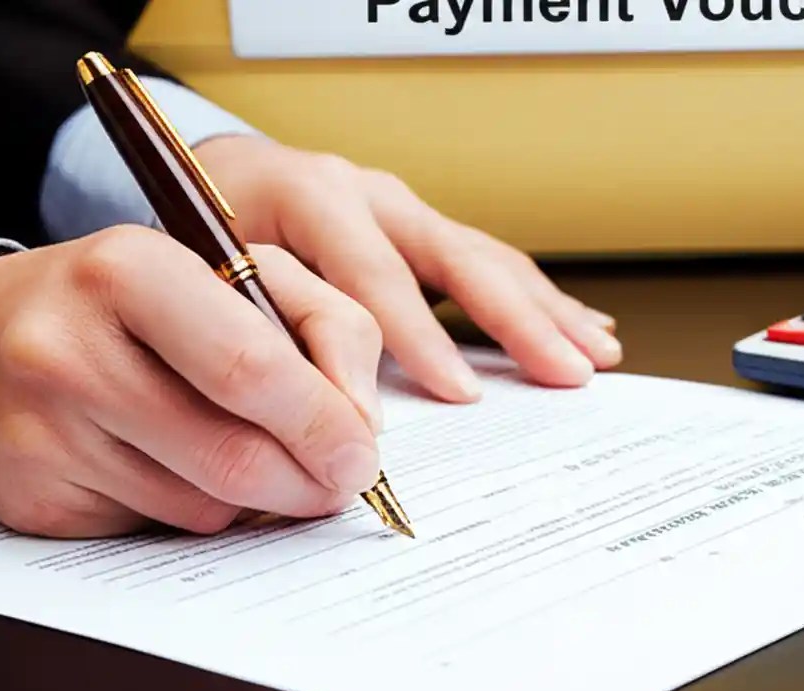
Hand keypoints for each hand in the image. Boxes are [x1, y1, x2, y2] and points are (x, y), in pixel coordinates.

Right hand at [0, 226, 382, 537]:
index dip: (325, 421)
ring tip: (257, 459)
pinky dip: (196, 508)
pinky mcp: (35, 494)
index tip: (363, 452)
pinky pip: (158, 527)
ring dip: (257, 500)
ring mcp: (44, 428)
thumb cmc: (130, 305)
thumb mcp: (229, 276)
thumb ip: (317, 326)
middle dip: (310, 481)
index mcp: (131, 270)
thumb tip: (358, 428)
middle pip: (234, 454)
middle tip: (341, 482)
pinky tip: (180, 469)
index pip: (253, 366)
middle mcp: (71, 348)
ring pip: (204, 505)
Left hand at [193, 136, 621, 403]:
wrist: (218, 174)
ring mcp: (407, 209)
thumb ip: (266, 324)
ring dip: (548, 311)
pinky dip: (540, 300)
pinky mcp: (425, 229)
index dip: (422, 337)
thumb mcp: (214, 270)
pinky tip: (582, 325)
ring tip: (596, 353)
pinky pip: (491, 262)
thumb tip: (323, 403)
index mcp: (317, 197)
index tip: (462, 394)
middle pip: (460, 257)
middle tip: (566, 371)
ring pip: (490, 258)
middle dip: (520, 320)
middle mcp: (374, 194)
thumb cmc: (207, 231)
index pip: (378, 274)